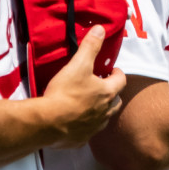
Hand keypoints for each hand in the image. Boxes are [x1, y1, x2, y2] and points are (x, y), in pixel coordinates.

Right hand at [41, 25, 126, 147]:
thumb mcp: (78, 64)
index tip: (110, 70)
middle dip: (111, 93)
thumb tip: (101, 29)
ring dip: (100, 110)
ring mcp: (93, 128)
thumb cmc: (65, 92)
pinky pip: (87, 132)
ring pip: (104, 118)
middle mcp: (105, 112)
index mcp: (107, 93)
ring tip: (89, 103)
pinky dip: (85, 125)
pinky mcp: (80, 140)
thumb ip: (90, 46)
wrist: (47, 122)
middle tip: (100, 86)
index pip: (121, 80)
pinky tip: (75, 121)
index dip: (117, 73)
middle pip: (116, 101)